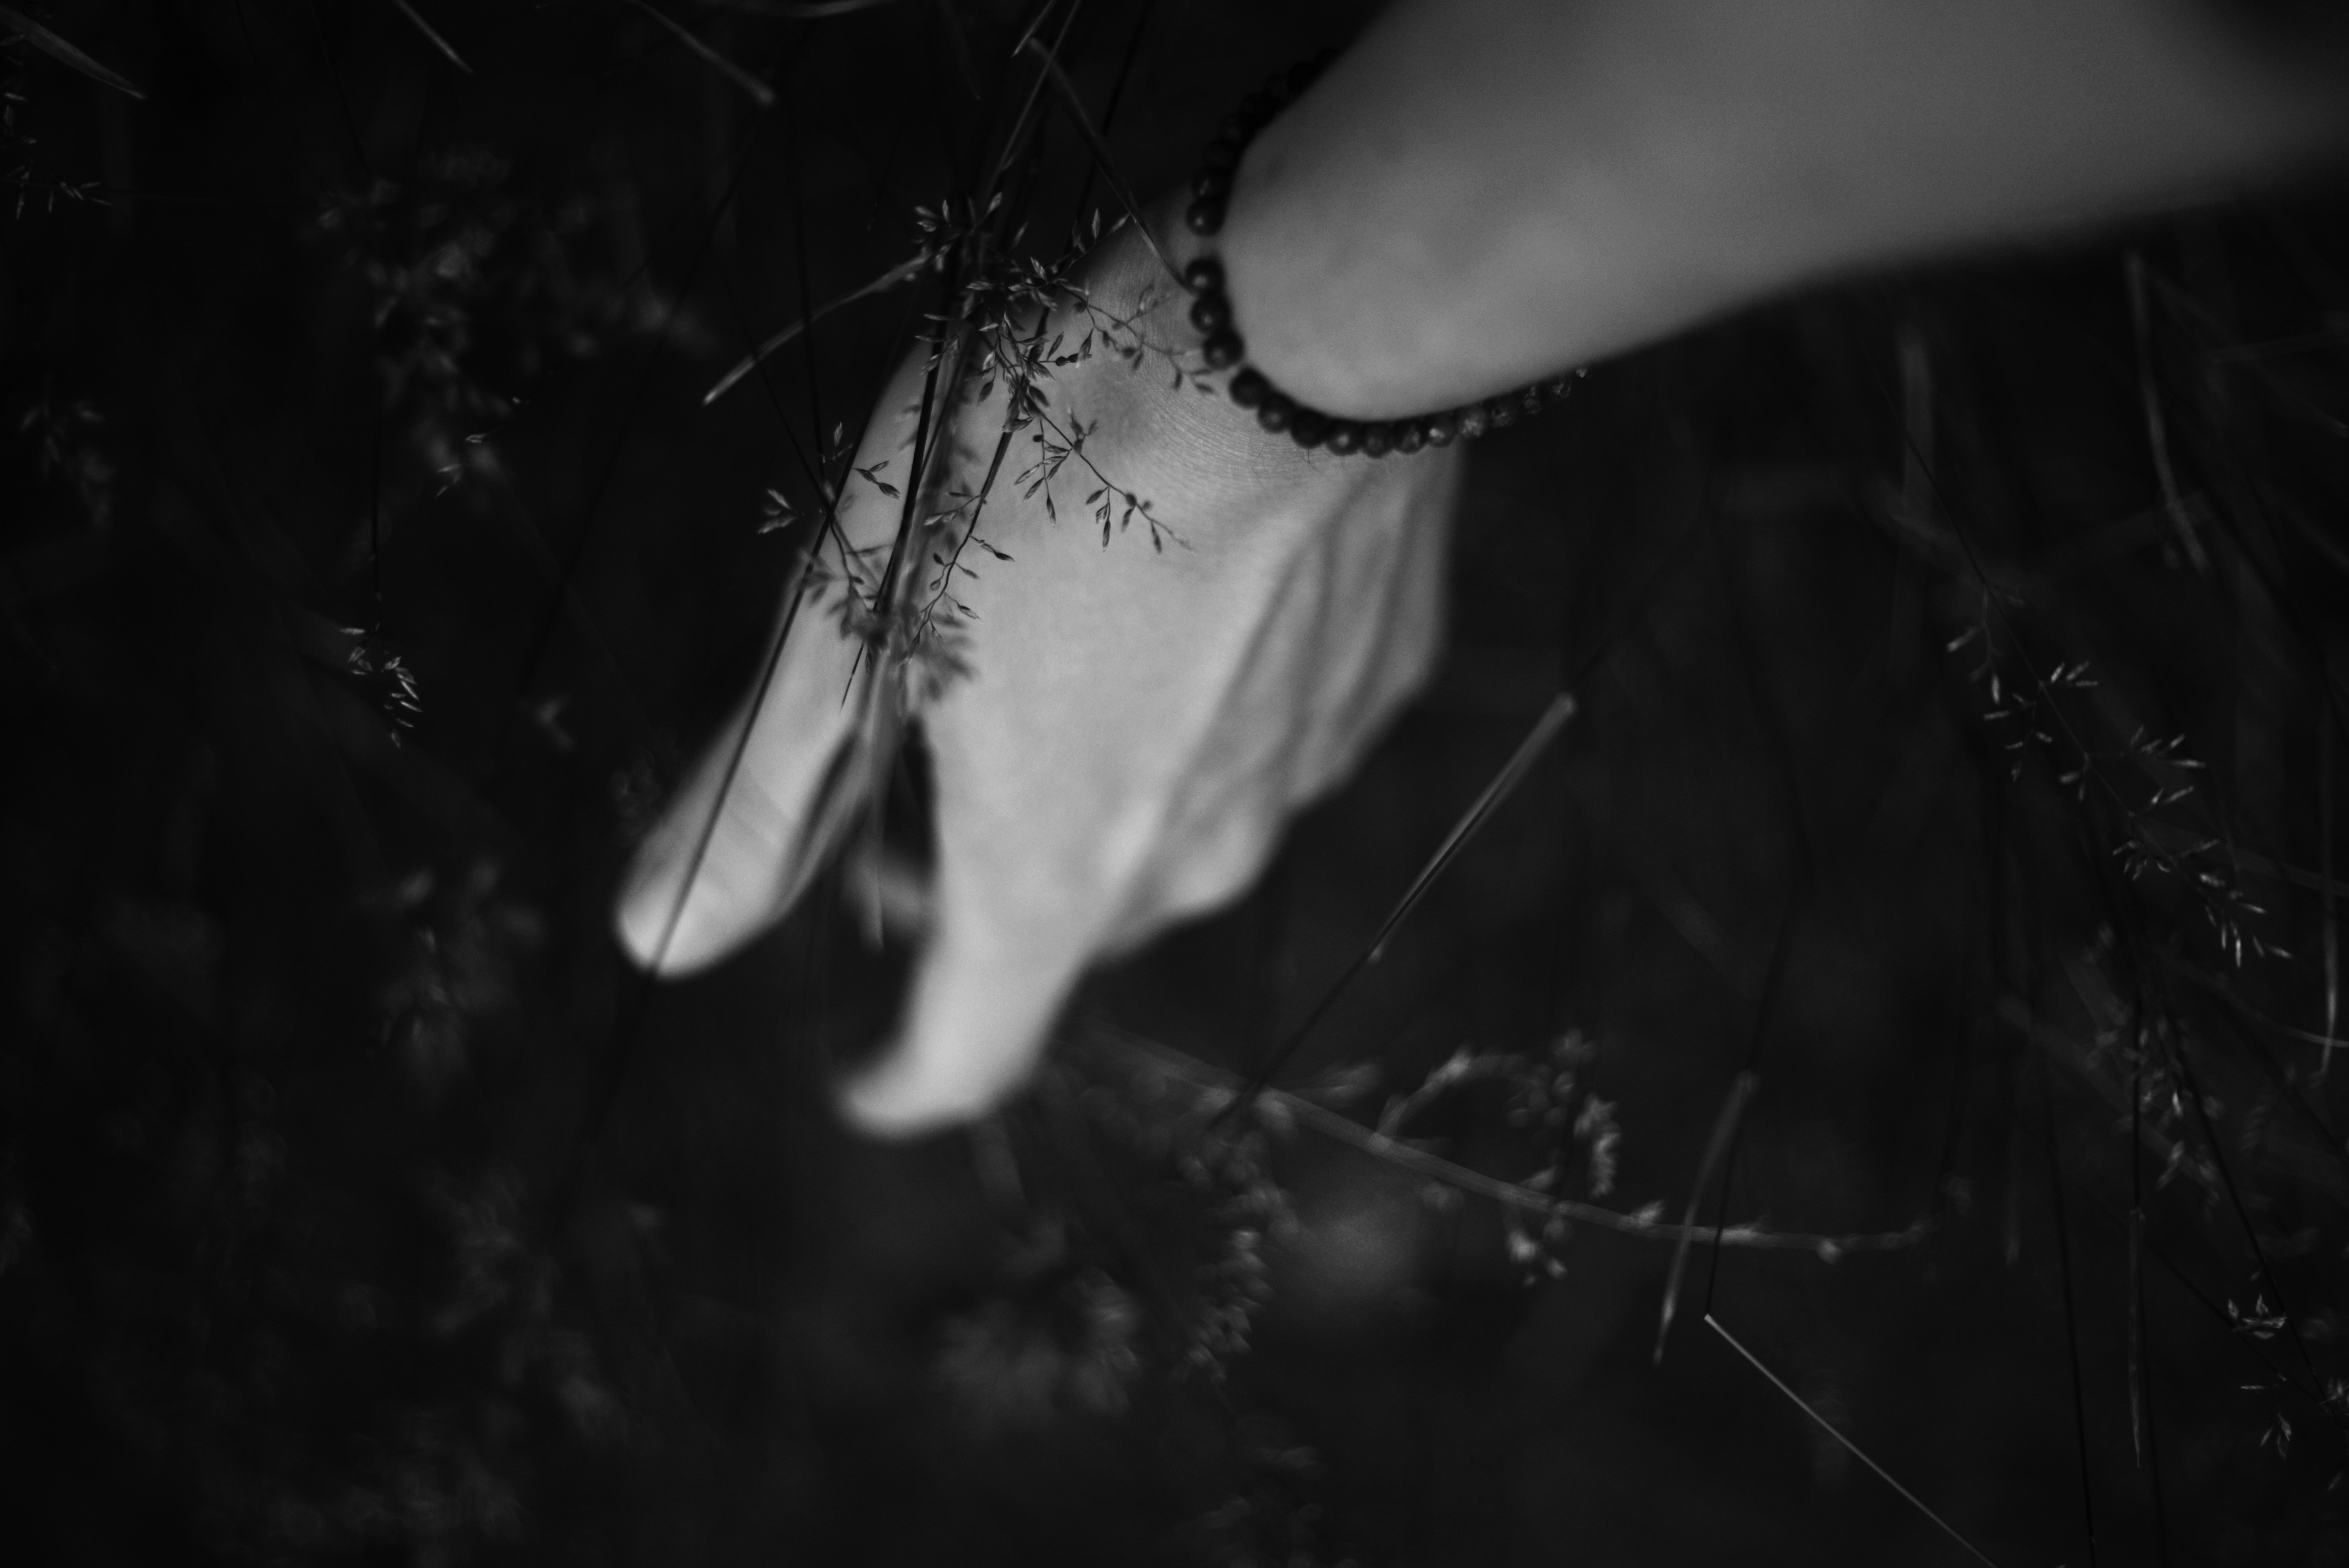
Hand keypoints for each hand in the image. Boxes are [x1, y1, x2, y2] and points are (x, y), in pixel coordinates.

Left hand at [614, 207, 1462, 1136]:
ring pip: (1172, 829)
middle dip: (977, 892)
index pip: (971, 1053)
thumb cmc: (1042, 449)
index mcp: (1051, 865)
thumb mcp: (847, 613)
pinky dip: (1198, 705)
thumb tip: (653, 942)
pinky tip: (1168, 584)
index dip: (903, 1077)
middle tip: (909, 781)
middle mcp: (1194, 858)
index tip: (860, 1076)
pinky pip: (1265, 737)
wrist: (1290, 314)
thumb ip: (758, 800)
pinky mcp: (1374, 680)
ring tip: (1040, 645)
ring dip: (1093, 788)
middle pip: (1067, 929)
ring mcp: (1302, 772)